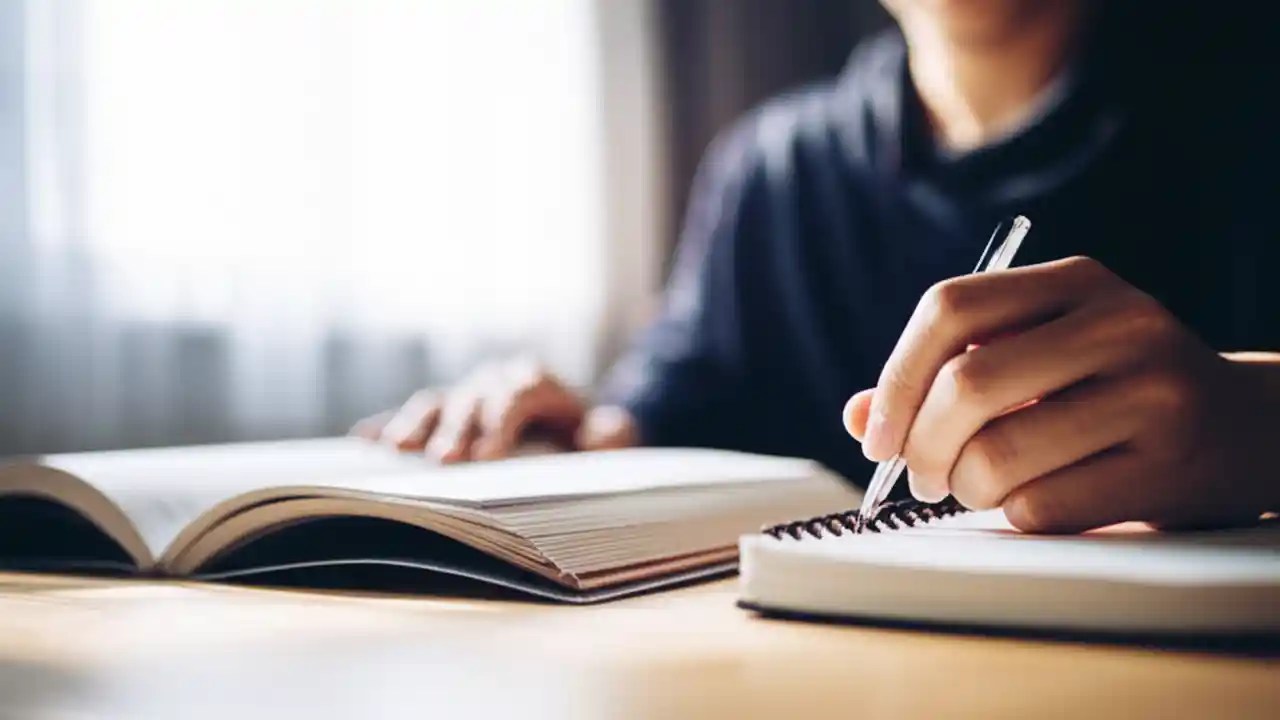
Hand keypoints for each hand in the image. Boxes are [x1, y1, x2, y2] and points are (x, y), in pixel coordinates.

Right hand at [350, 358, 637, 462]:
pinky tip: (364, 443)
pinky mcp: (440, 416)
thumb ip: (613, 435)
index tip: (488, 457)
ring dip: (417, 424)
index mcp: (537, 382)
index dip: (503, 419)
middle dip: (458, 428)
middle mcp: (495, 382)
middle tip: (443, 462)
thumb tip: (598, 435)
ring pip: (438, 402)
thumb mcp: (614, 439)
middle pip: (473, 398)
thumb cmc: (591, 443)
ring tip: (396, 451)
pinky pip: (411, 417)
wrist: (572, 436)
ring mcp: (464, 396)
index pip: (519, 391)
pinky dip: (388, 427)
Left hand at [843, 256, 1279, 532]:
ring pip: (997, 455)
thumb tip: (856, 417)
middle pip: (967, 385)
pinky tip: (1031, 500)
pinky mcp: (1167, 465)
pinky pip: (1039, 505)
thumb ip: (948, 375)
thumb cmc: (1113, 391)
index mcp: (1075, 281)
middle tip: (917, 475)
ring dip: (961, 488)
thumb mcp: (1040, 356)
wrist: (1246, 428)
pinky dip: (1012, 514)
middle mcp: (1119, 323)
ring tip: (970, 488)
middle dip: (919, 445)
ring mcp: (1151, 392)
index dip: (896, 377)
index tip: (876, 433)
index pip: (949, 308)